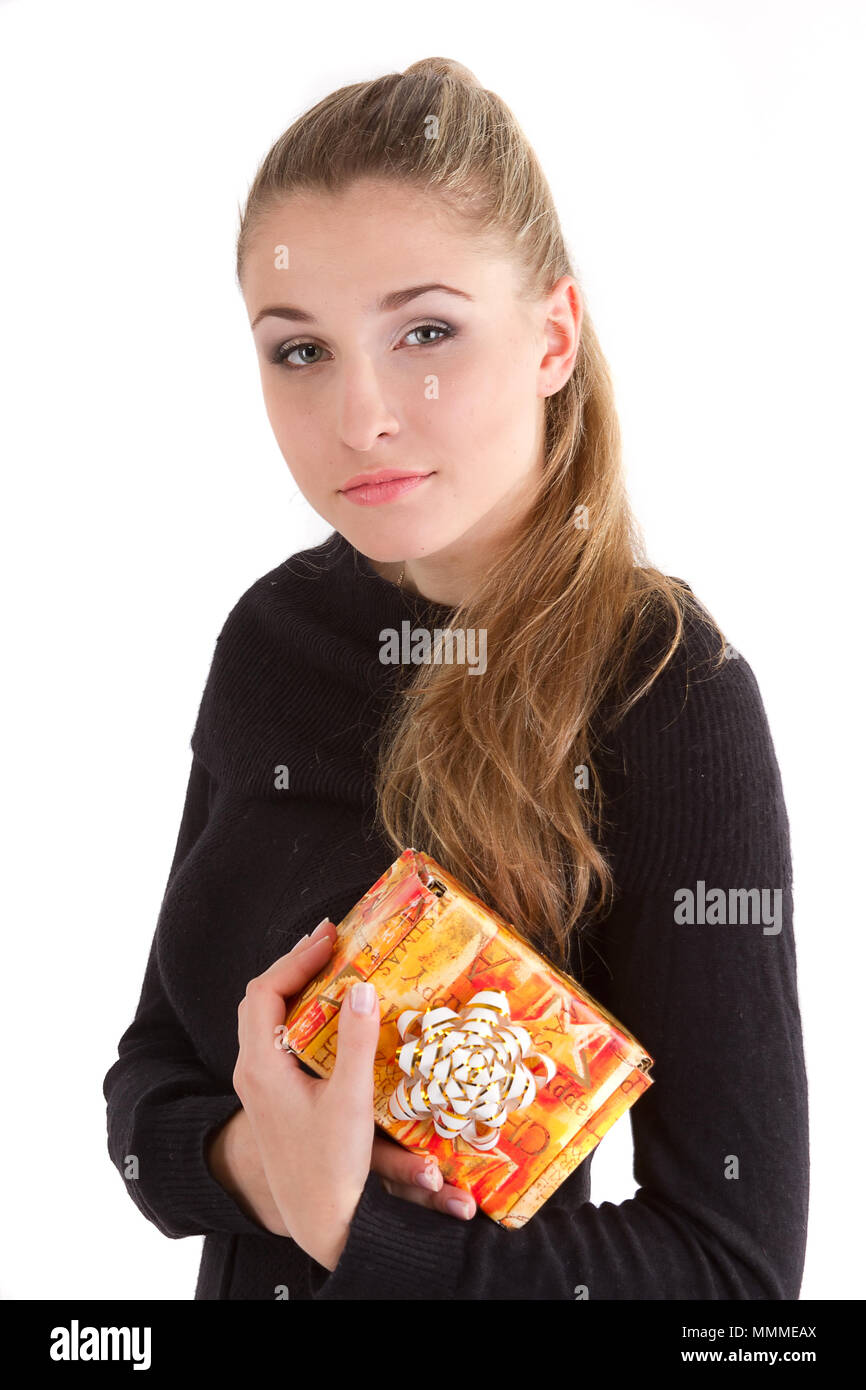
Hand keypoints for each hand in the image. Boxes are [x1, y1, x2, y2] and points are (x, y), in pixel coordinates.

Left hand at [232, 918, 475, 1269]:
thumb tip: (362, 987)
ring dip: (297, 988)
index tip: (330, 938)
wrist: (318, 1223)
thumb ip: (356, 1042)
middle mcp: (252, 1070)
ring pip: (267, 1020)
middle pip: (261, 999)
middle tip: (331, 941)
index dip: (296, 958)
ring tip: (331, 966)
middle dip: (296, 965)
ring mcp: (259, 1086)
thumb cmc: (330, 1167)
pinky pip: (279, 1039)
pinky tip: (330, 1014)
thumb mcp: (349, 1101)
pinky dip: (301, 1015)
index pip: (265, 991)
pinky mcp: (274, 1098)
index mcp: (261, 1064)